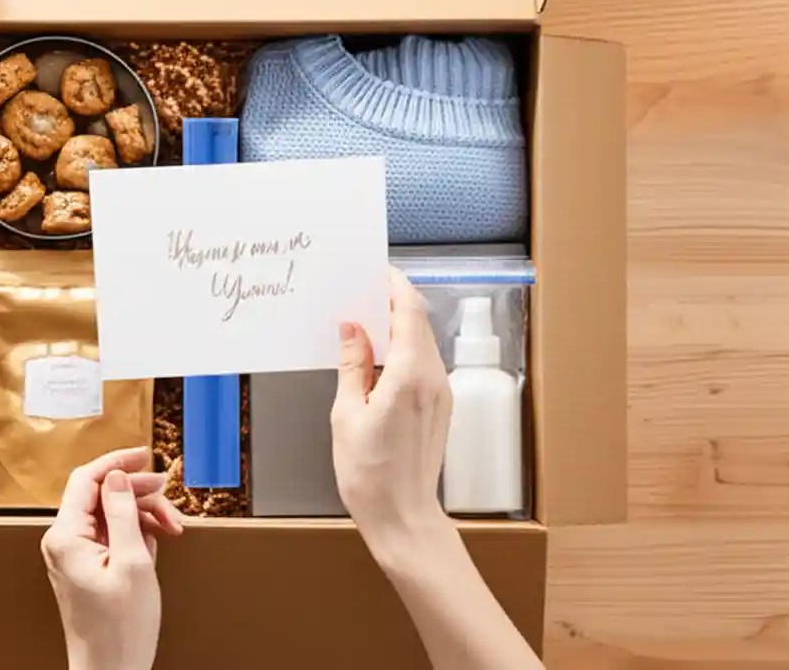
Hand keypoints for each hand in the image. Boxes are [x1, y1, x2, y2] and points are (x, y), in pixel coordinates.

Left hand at [41, 447, 183, 669]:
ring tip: (172, 527)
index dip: (117, 462)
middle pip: (102, 495)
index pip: (86, 479)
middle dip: (139, 493)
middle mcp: (65, 541)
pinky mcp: (88, 566)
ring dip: (144, 514)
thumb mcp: (132, 562)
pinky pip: (113, 535)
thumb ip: (124, 514)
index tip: (145, 455)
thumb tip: (117, 478)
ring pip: (112, 514)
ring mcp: (75, 554)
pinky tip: (156, 542)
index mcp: (66, 536)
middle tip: (170, 498)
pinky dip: (138, 533)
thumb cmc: (118, 629)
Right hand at [330, 267, 452, 568]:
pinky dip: (402, 350)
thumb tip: (351, 328)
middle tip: (360, 293)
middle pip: (418, 324)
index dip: (394, 286)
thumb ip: (352, 365)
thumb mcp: (347, 414)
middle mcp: (433, 379)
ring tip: (363, 323)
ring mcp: (441, 393)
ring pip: (421, 343)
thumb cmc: (370, 475)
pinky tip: (377, 357)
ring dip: (397, 327)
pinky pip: (423, 364)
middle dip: (392, 303)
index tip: (376, 271)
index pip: (409, 312)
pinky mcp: (440, 407)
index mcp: (409, 375)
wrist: (403, 518)